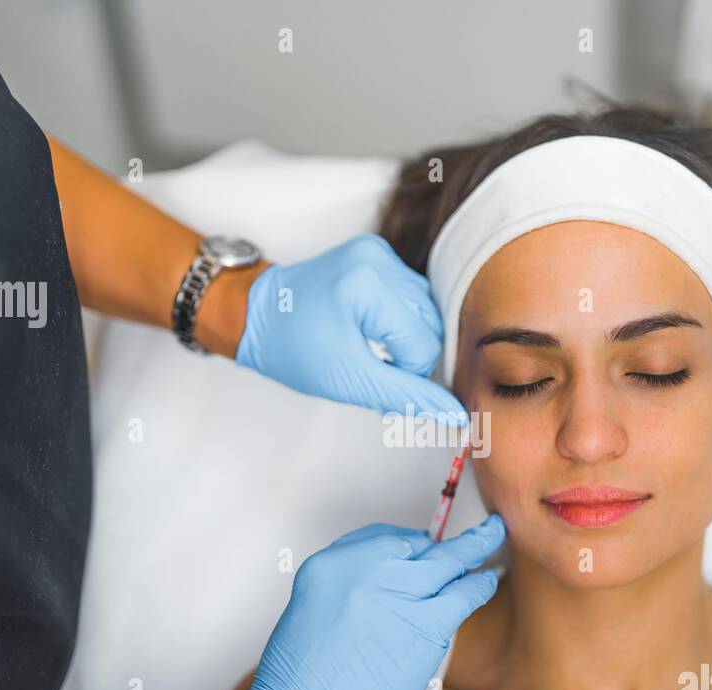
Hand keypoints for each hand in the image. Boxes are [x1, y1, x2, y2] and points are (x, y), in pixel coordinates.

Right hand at [211, 514, 504, 689]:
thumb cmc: (299, 685)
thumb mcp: (311, 614)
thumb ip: (349, 592)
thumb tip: (389, 588)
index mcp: (330, 565)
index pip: (382, 538)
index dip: (410, 543)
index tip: (424, 547)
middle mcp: (363, 571)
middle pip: (418, 545)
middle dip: (446, 540)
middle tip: (473, 531)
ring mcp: (396, 594)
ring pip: (449, 561)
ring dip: (474, 550)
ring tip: (491, 538)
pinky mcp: (425, 625)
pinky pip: (464, 593)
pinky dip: (480, 585)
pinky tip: (487, 581)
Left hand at [236, 234, 465, 420]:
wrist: (255, 316)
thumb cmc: (292, 350)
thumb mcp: (350, 381)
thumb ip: (407, 398)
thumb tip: (456, 416)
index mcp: (367, 284)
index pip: (424, 344)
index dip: (406, 372)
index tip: (372, 376)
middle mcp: (377, 258)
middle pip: (432, 323)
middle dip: (409, 353)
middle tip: (374, 366)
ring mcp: (378, 251)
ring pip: (427, 309)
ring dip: (407, 337)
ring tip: (373, 348)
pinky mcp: (377, 253)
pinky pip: (412, 294)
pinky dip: (400, 318)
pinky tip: (373, 328)